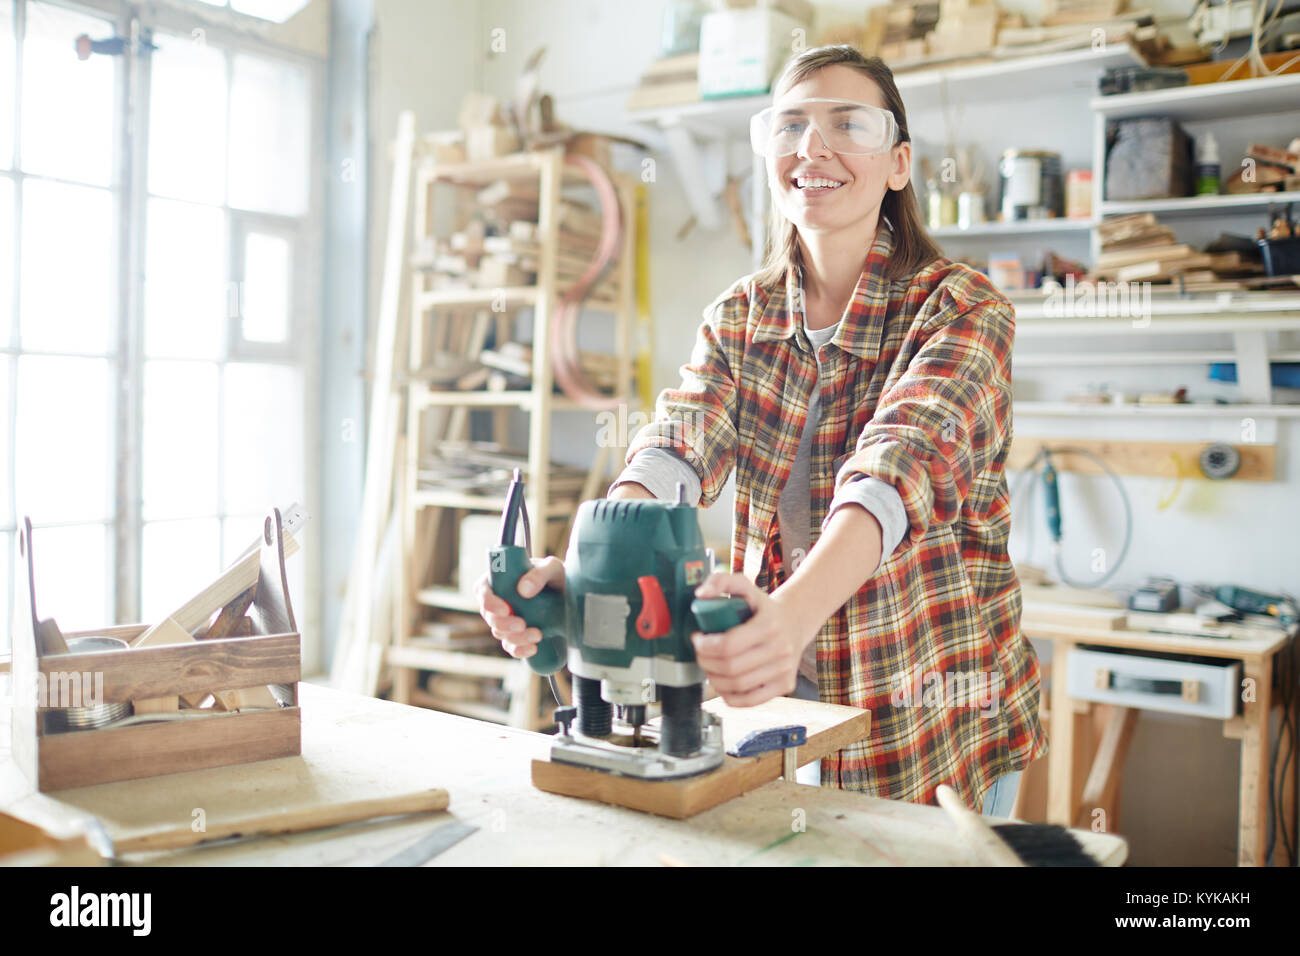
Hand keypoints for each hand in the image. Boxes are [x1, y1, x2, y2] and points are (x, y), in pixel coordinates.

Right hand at [474, 556, 564, 659]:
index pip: (482, 590)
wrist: (571, 597)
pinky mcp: (516, 635)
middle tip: (522, 625)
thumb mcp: (552, 569)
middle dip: (503, 624)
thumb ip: (539, 574)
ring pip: (499, 633)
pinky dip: (519, 650)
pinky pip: (510, 647)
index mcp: (500, 580)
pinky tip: (533, 648)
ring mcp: (506, 619)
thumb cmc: (556, 577)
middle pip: (489, 616)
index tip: (506, 610)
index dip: (489, 602)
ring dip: (516, 638)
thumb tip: (523, 590)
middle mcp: (499, 600)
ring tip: (538, 635)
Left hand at [690, 572, 818, 706]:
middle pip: (731, 668)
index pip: (729, 645)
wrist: (795, 622)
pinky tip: (722, 684)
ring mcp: (784, 670)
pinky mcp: (785, 685)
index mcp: (769, 625)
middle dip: (706, 662)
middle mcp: (781, 649)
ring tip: (709, 667)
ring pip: (738, 686)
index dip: (705, 646)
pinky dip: (729, 696)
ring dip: (714, 680)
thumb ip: (720, 581)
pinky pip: (750, 700)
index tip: (697, 639)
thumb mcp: (744, 586)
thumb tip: (700, 594)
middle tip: (700, 653)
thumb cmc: (762, 607)